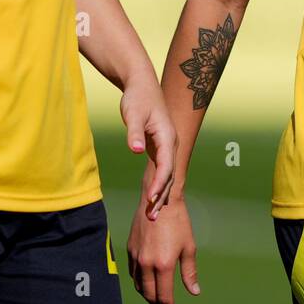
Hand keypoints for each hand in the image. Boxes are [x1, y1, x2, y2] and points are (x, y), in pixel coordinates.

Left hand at [119, 72, 175, 218]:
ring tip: (152, 216)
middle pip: (169, 174)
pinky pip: (161, 171)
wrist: (142, 86)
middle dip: (162, 196)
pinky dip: (157, 186)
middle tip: (152, 217)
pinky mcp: (158, 148)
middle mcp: (170, 144)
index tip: (150, 198)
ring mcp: (166, 147)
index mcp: (167, 136)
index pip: (166, 164)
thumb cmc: (137, 98)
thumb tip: (136, 150)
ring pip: (166, 175)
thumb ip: (134, 132)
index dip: (159, 183)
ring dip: (160, 194)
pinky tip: (151, 200)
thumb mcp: (133, 113)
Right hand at [127, 192, 198, 303]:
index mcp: (163, 265)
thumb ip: (189, 272)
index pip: (164, 298)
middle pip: (150, 296)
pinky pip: (133, 273)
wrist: (159, 200)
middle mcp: (147, 264)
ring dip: (149, 297)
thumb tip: (194, 292)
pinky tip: (148, 283)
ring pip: (139, 286)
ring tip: (159, 301)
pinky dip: (140, 283)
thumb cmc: (178, 222)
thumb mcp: (188, 247)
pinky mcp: (130, 249)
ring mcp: (136, 257)